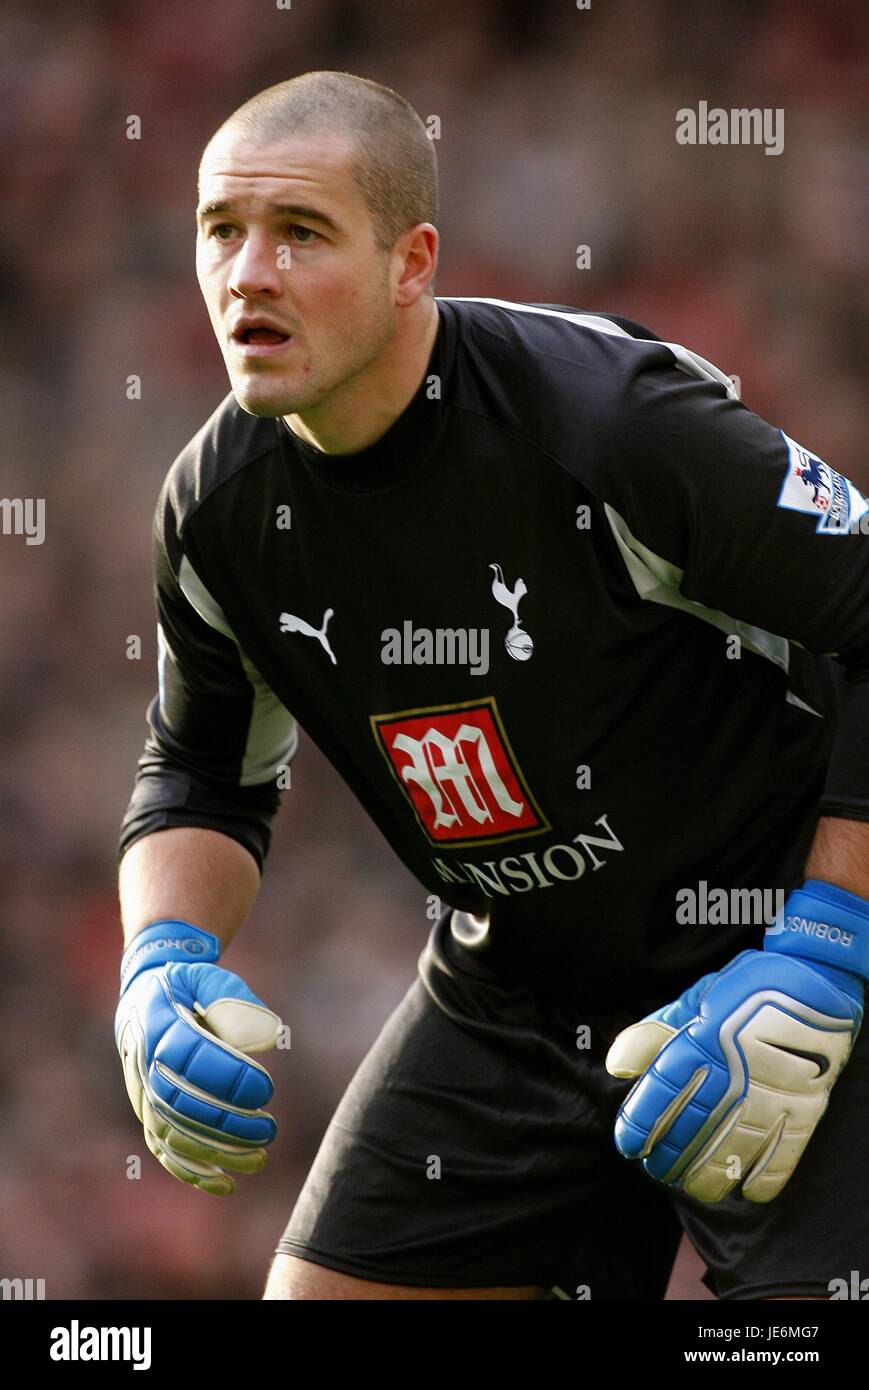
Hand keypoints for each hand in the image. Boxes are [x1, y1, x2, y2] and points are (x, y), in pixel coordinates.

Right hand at [115, 923, 281, 1195]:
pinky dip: (191, 1171)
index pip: (188, 1055)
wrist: (148, 995)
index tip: (266, 1089)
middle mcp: (142, 1062)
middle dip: (227, 1122)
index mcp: (155, 1021)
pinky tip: (226, 1184)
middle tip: (269, 1130)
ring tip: (259, 1159)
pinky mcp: (148, 1113)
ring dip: (216, 1152)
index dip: (226, 1076)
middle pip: (180, 1102)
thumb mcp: (209, 976)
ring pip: (172, 1133)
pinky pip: (163, 1148)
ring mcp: (141, 1092)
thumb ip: (235, 1001)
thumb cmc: (189, 984)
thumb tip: (268, 1037)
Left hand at [604, 947, 861, 1202]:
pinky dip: (764, 1178)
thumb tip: (617, 1065)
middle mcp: (730, 1075)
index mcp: (699, 1044)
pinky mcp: (803, 1107)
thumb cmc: (749, 988)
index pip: (659, 1097)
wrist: (816, 980)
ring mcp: (769, 1095)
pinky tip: (747, 1190)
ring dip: (707, 1176)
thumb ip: (655, 1034)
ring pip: (730, 1152)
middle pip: (690, 1132)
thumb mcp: (696, 1000)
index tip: (629, 1145)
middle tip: (658, 1169)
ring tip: (692, 1185)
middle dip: (668, 1157)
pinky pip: (782, 1155)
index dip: (639, 1127)